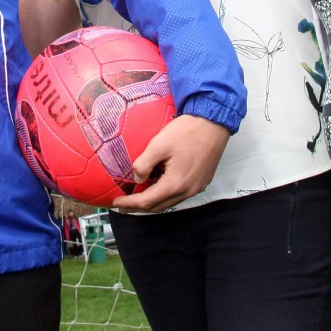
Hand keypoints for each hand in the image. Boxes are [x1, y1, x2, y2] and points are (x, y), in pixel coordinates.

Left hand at [110, 114, 228, 213]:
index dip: (129, 203)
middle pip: (158, 206)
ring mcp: (196, 188)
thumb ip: (143, 164)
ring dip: (152, 202)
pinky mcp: (201, 181)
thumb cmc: (187, 131)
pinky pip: (179, 195)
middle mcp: (187, 191)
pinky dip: (164, 195)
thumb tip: (137, 180)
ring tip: (137, 199)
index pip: (147, 201)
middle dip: (138, 207)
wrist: (214, 122)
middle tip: (123, 205)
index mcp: (175, 184)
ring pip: (169, 202)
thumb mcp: (159, 144)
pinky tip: (157, 188)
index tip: (116, 202)